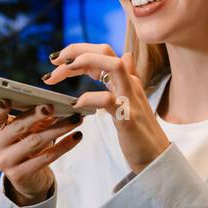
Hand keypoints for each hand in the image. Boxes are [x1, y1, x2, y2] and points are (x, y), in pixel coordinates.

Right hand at [0, 100, 83, 205]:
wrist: (28, 179)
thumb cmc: (27, 148)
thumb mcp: (26, 131)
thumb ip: (35, 118)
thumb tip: (55, 105)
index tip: (7, 100)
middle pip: (18, 127)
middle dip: (37, 115)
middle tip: (53, 106)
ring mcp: (5, 162)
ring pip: (35, 141)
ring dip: (58, 129)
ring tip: (75, 119)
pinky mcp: (19, 175)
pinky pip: (46, 157)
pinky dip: (64, 145)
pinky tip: (76, 136)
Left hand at [43, 44, 170, 174]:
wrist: (155, 156)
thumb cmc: (138, 131)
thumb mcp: (130, 100)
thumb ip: (125, 78)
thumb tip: (127, 55)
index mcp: (126, 79)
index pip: (103, 52)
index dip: (78, 50)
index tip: (58, 60)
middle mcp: (130, 83)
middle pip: (105, 50)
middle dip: (76, 50)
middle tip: (53, 61)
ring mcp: (130, 98)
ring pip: (112, 65)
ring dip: (84, 61)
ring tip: (63, 69)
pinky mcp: (127, 117)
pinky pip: (107, 100)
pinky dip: (88, 98)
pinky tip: (75, 105)